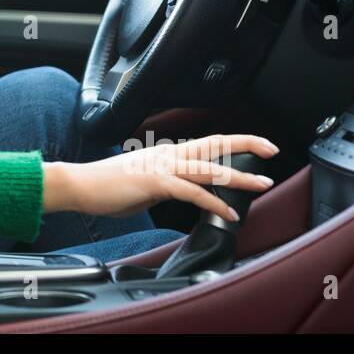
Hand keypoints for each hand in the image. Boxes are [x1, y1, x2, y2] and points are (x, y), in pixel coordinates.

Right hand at [42, 134, 278, 219]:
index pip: (208, 142)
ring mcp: (162, 167)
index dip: (235, 141)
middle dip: (246, 145)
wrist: (81, 185)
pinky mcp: (155, 183)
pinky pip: (193, 193)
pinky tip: (230, 212)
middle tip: (272, 150)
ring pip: (210, 168)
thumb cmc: (108, 186)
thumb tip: (183, 193)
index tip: (258, 145)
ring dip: (239, 176)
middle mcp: (168, 154)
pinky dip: (215, 202)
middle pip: (215, 144)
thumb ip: (167, 184)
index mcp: (167, 152)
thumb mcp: (145, 183)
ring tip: (262, 184)